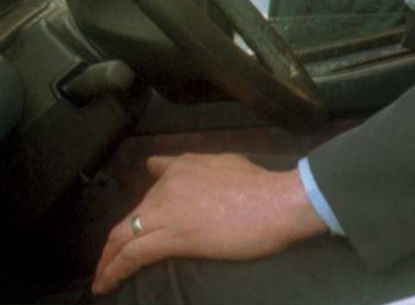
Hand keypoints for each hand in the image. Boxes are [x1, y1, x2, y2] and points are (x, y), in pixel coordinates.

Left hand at [91, 154, 324, 295]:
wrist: (278, 202)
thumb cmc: (264, 187)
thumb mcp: (230, 164)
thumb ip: (205, 167)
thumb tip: (190, 172)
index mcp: (185, 166)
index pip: (153, 182)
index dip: (141, 205)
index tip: (134, 219)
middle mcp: (168, 185)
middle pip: (132, 216)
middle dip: (116, 242)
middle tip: (109, 261)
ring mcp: (167, 210)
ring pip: (123, 236)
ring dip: (108, 259)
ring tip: (101, 278)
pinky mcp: (172, 236)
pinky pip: (132, 255)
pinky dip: (114, 270)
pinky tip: (105, 284)